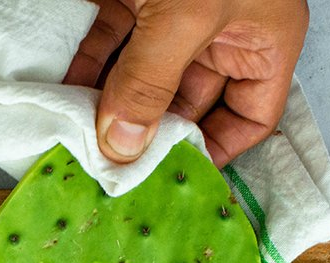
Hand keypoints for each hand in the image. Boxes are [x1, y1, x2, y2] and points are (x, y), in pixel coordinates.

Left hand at [64, 0, 309, 167]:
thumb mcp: (186, 17)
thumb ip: (151, 82)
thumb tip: (122, 146)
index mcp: (263, 39)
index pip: (250, 118)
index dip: (216, 152)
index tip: (172, 180)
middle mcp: (222, 30)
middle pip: (189, 103)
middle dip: (152, 134)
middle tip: (116, 169)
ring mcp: (176, 13)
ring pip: (144, 76)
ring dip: (113, 107)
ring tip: (83, 141)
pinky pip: (111, 42)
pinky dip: (88, 68)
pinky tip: (66, 95)